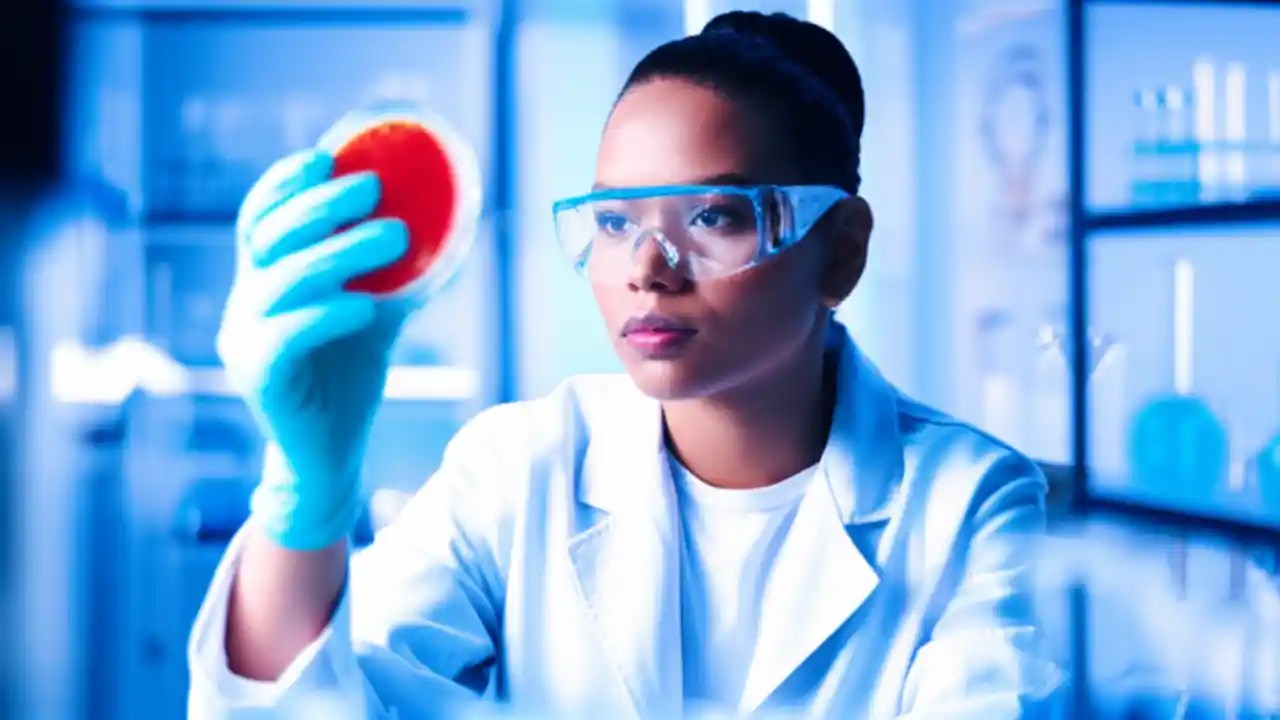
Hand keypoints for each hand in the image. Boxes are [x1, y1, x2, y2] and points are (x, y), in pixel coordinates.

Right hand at [218, 149, 410, 549]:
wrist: (332, 450)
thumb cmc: (349, 374)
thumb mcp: (375, 311)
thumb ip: (396, 274)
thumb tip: (453, 231)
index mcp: (262, 279)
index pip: (258, 218)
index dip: (283, 183)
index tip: (325, 157)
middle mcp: (245, 302)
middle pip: (270, 237)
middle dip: (321, 204)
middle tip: (374, 187)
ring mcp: (243, 338)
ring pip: (283, 280)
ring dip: (341, 252)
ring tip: (396, 237)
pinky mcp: (257, 375)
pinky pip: (287, 334)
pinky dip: (328, 313)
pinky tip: (366, 305)